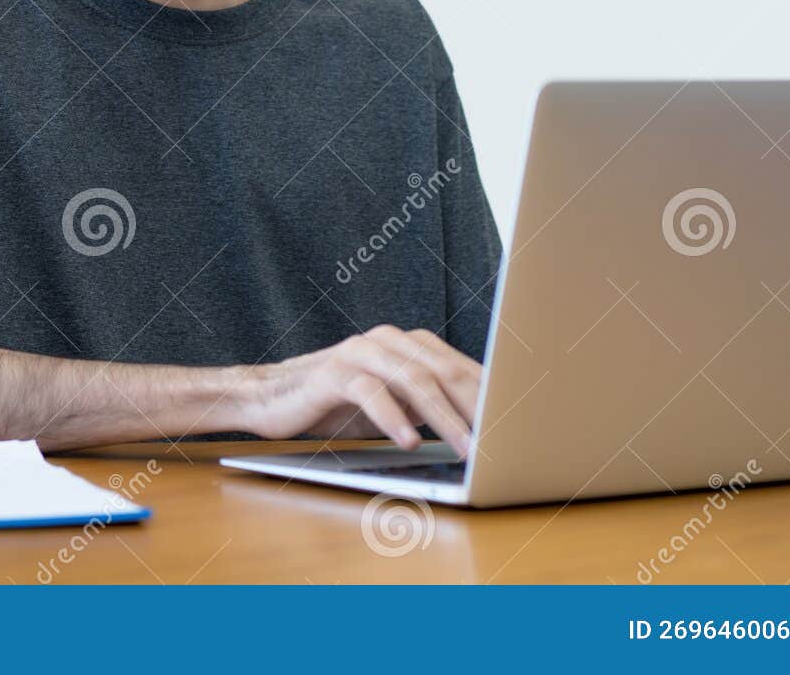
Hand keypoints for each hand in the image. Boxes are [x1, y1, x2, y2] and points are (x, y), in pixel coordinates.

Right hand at [239, 325, 482, 455]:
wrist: (273, 396)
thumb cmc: (338, 405)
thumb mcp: (391, 406)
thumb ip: (426, 407)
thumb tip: (477, 429)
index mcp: (408, 344)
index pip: (459, 369)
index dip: (489, 397)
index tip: (516, 426)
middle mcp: (388, 341)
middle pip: (443, 372)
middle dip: (477, 408)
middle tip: (502, 441)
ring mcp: (360, 352)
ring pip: (413, 381)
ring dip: (444, 418)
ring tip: (466, 448)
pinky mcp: (333, 372)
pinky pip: (370, 392)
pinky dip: (393, 418)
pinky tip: (409, 442)